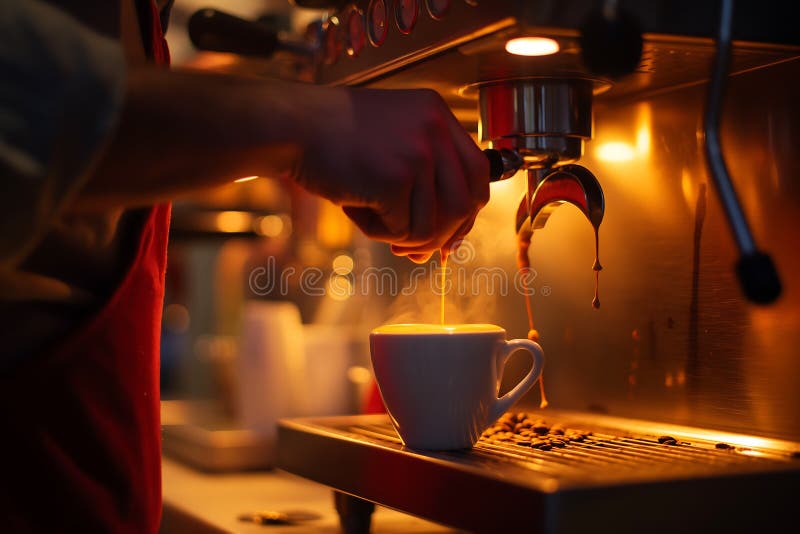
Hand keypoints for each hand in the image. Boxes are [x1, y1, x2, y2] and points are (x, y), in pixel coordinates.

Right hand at [292, 87, 488, 262]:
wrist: (291, 126)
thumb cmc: (334, 139)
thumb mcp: (390, 140)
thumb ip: (423, 175)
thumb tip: (445, 241)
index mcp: (437, 114)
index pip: (477, 172)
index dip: (466, 211)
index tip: (448, 234)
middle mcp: (435, 129)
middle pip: (466, 203)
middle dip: (442, 236)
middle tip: (413, 250)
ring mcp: (417, 153)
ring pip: (433, 225)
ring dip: (403, 236)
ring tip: (371, 220)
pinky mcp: (395, 178)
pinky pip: (403, 230)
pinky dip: (377, 232)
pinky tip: (355, 209)